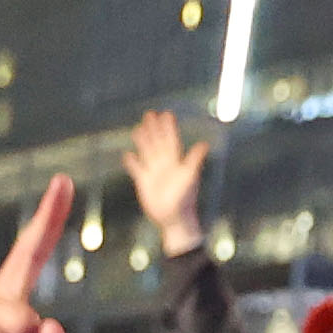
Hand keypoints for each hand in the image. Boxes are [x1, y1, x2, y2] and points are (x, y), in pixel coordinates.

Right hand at [122, 109, 211, 252]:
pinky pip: (136, 169)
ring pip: (146, 152)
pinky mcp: (144, 183)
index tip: (166, 114)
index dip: (168, 128)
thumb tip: (204, 144)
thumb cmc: (184, 199)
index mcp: (175, 162)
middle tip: (149, 114)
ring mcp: (154, 173)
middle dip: (153, 129)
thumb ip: (195, 160)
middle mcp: (164, 165)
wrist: (174, 219)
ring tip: (137, 129)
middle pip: (157, 143)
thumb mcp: (190, 177)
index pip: (171, 140)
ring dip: (142, 141)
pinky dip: (132, 162)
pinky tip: (127, 155)